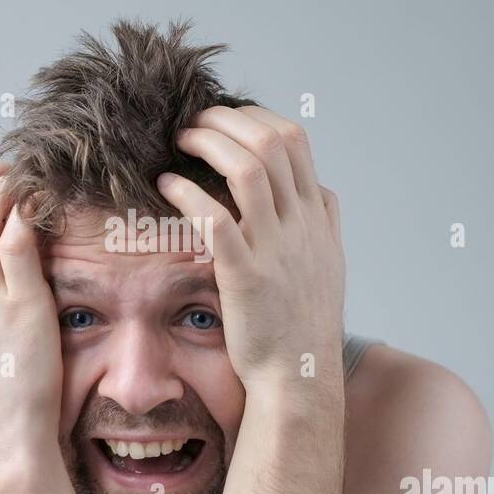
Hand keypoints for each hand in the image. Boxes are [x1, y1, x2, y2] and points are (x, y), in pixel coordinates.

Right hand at [0, 162, 62, 461]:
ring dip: (5, 186)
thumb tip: (16, 294)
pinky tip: (46, 204)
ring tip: (31, 176)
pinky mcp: (19, 304)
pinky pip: (16, 241)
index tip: (0, 184)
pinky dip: (27, 212)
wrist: (2, 435)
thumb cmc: (2, 399)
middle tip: (14, 167)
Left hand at [157, 106, 345, 390]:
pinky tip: (165, 185)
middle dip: (226, 121)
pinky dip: (187, 193)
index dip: (255, 116)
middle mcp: (300, 225)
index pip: (295, 140)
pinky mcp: (246, 276)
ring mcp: (275, 249)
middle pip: (271, 143)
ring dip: (208, 145)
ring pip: (248, 170)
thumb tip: (321, 189)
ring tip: (178, 142)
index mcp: (316, 217)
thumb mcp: (329, 264)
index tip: (223, 118)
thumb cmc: (305, 322)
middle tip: (191, 123)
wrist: (299, 376)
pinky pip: (215, 220)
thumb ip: (325, 222)